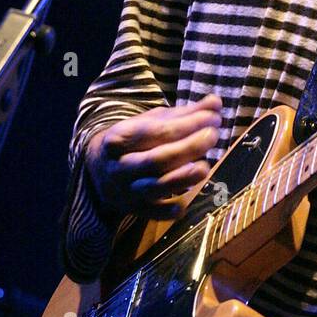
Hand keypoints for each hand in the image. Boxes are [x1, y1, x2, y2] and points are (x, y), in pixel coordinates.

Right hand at [84, 94, 222, 219]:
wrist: (100, 172)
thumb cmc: (135, 140)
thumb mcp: (152, 122)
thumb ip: (185, 114)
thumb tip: (216, 103)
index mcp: (118, 139)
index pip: (154, 132)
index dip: (186, 124)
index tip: (213, 116)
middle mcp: (120, 167)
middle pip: (156, 160)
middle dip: (189, 147)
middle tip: (213, 135)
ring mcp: (127, 191)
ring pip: (156, 187)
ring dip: (184, 178)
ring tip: (205, 166)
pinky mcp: (137, 210)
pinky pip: (156, 214)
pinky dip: (171, 210)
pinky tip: (187, 199)